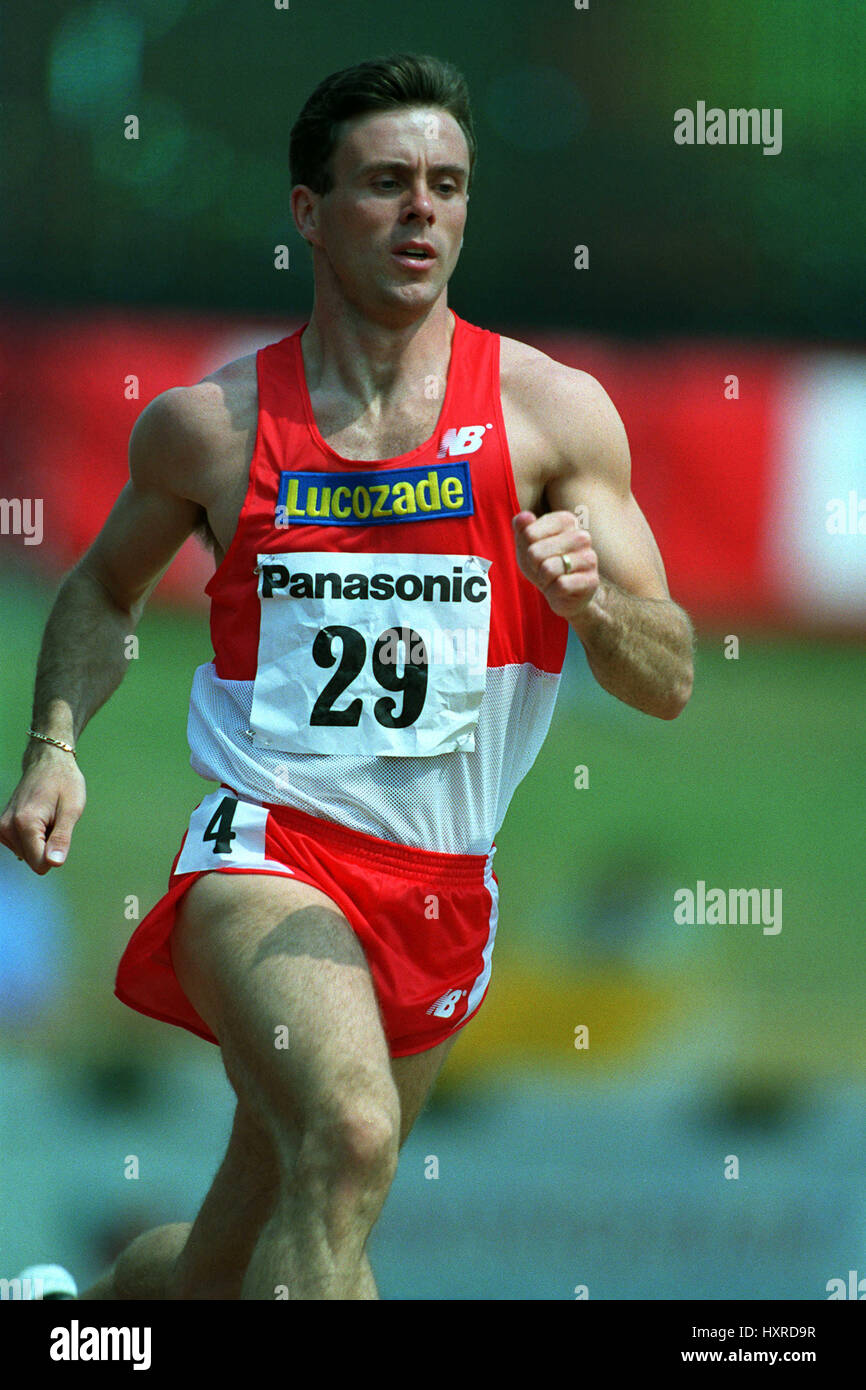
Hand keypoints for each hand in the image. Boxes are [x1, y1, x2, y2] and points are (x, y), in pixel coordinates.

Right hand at [0, 746, 85, 873]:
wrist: (47, 762)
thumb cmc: (64, 783)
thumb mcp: (72, 810)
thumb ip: (62, 839)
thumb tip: (54, 863)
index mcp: (25, 824)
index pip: (40, 864)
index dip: (56, 853)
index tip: (59, 829)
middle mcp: (7, 828)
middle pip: (34, 861)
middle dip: (48, 845)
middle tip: (53, 821)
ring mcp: (2, 829)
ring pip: (28, 856)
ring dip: (42, 841)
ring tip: (47, 817)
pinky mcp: (2, 829)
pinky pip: (23, 848)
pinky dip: (34, 838)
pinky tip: (39, 819)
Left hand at [512, 509, 599, 622]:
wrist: (566, 593)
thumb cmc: (544, 563)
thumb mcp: (527, 545)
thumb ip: (522, 528)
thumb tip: (524, 516)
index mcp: (566, 520)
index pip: (528, 533)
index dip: (526, 548)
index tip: (537, 553)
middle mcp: (582, 536)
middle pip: (535, 552)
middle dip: (534, 566)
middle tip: (544, 569)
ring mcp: (589, 558)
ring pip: (548, 569)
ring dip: (544, 579)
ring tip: (553, 578)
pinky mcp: (592, 580)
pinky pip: (561, 586)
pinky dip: (554, 591)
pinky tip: (562, 589)